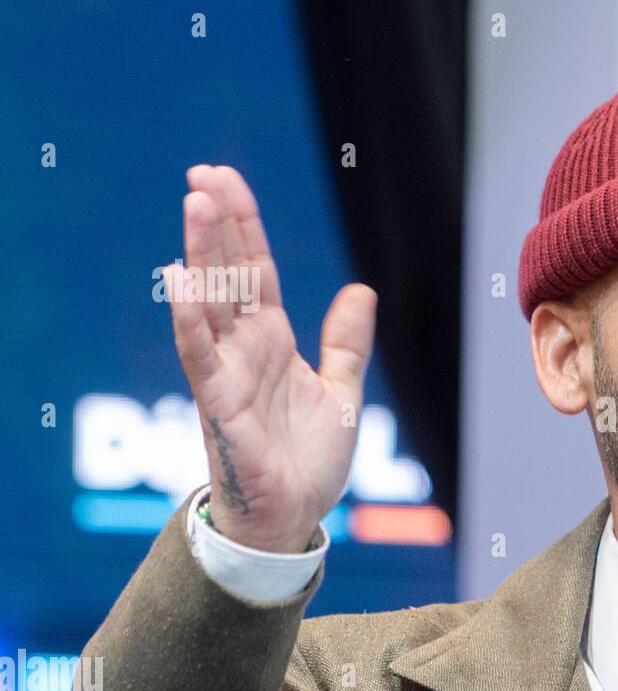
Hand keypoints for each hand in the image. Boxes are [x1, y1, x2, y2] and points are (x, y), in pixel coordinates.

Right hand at [163, 165, 376, 552]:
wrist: (294, 516)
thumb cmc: (307, 459)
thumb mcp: (342, 392)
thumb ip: (347, 344)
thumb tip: (361, 290)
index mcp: (274, 340)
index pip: (257, 270)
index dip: (243, 226)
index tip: (223, 180)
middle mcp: (246, 348)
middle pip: (229, 273)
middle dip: (217, 223)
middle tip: (202, 173)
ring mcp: (228, 373)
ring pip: (211, 303)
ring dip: (202, 253)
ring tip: (194, 203)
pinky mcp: (219, 406)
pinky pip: (201, 356)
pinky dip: (192, 320)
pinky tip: (182, 281)